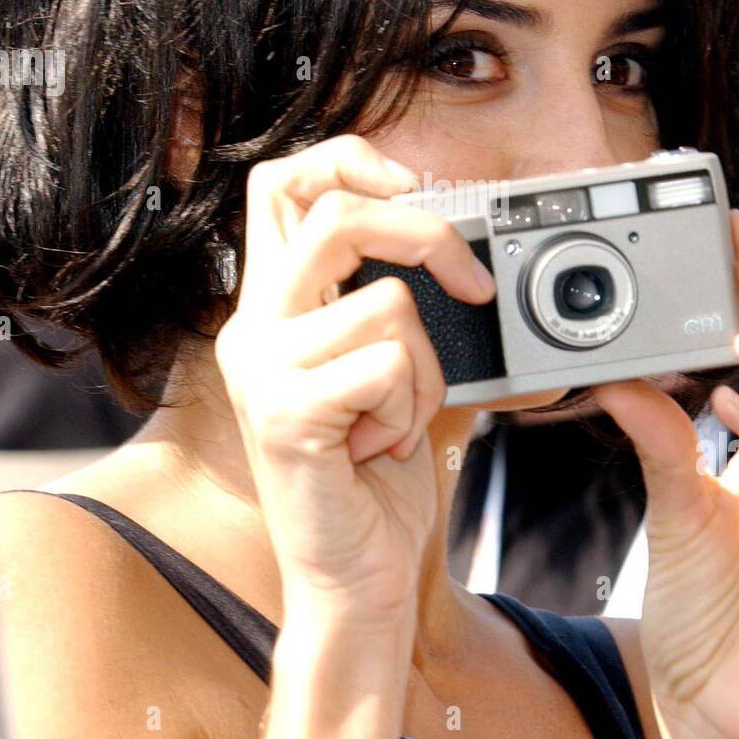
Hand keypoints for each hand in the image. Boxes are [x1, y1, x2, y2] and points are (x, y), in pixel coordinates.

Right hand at [214, 134, 495, 623]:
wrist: (354, 580)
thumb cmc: (375, 483)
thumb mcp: (400, 377)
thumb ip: (421, 315)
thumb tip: (487, 264)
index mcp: (274, 308)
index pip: (281, 184)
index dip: (347, 158)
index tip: (414, 183)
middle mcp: (252, 328)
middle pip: (332, 211)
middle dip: (425, 233)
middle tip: (472, 286)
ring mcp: (260, 369)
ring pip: (388, 301)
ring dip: (427, 368)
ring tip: (398, 420)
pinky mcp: (283, 413)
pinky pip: (388, 364)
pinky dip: (413, 407)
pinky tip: (381, 448)